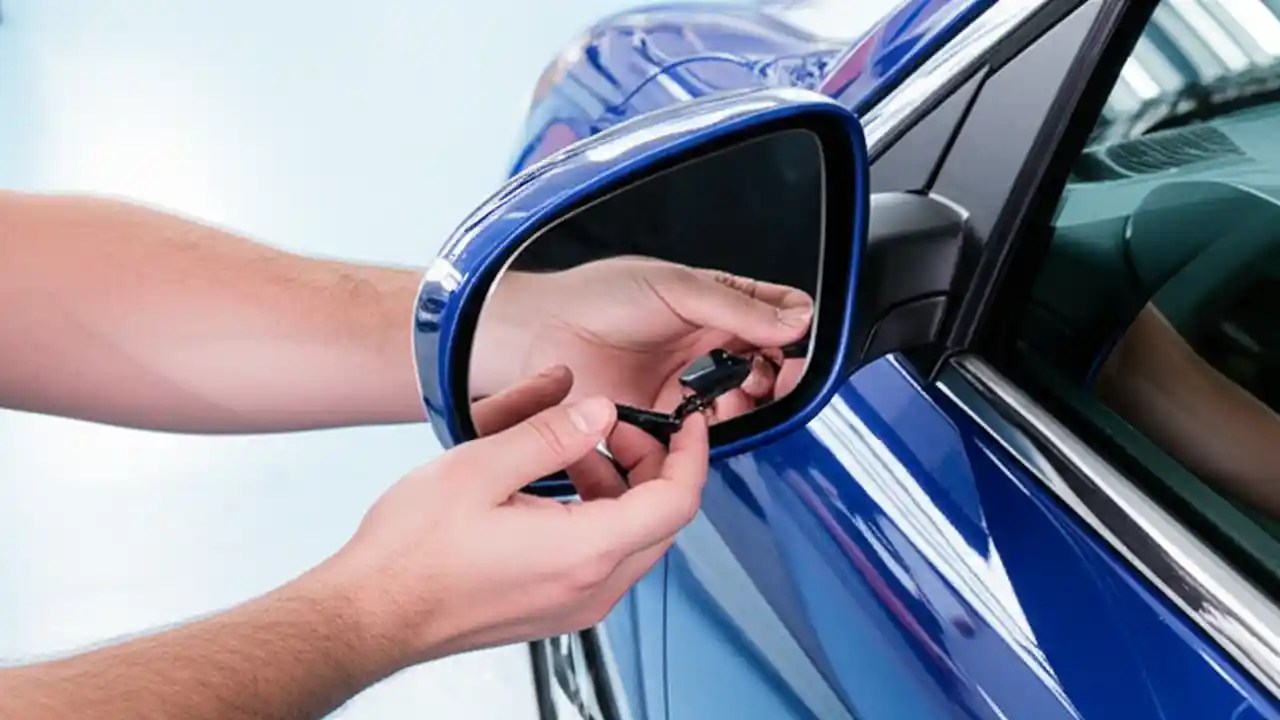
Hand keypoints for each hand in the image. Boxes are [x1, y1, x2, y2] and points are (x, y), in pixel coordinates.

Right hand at [313, 369, 707, 671]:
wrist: (370, 612)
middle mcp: (590, 588)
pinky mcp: (554, 609)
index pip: (676, 501)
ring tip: (569, 449)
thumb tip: (599, 412)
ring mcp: (575, 605)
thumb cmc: (411, 554)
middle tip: (611, 425)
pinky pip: (602, 557)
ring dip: (617, 486)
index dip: (691, 453)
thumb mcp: (481, 467)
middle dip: (648, 463)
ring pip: (632, 537)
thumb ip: (550, 435)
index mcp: (584, 552)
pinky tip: (552, 487)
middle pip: (660, 519)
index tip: (687, 421)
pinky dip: (595, 514)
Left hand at [471, 257, 811, 423]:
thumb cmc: (592, 298)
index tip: (801, 340)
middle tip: (781, 373)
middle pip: (765, 363)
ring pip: (741, 400)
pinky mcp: (663, 419)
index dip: (793, 329)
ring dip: (752, 399)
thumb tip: (795, 319)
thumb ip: (736, 307)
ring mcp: (683, 383)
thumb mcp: (675, 287)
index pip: (772, 315)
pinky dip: (716, 426)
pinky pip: (705, 430)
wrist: (537, 336)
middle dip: (781, 370)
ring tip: (744, 390)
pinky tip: (710, 412)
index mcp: (710, 302)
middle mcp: (701, 344)